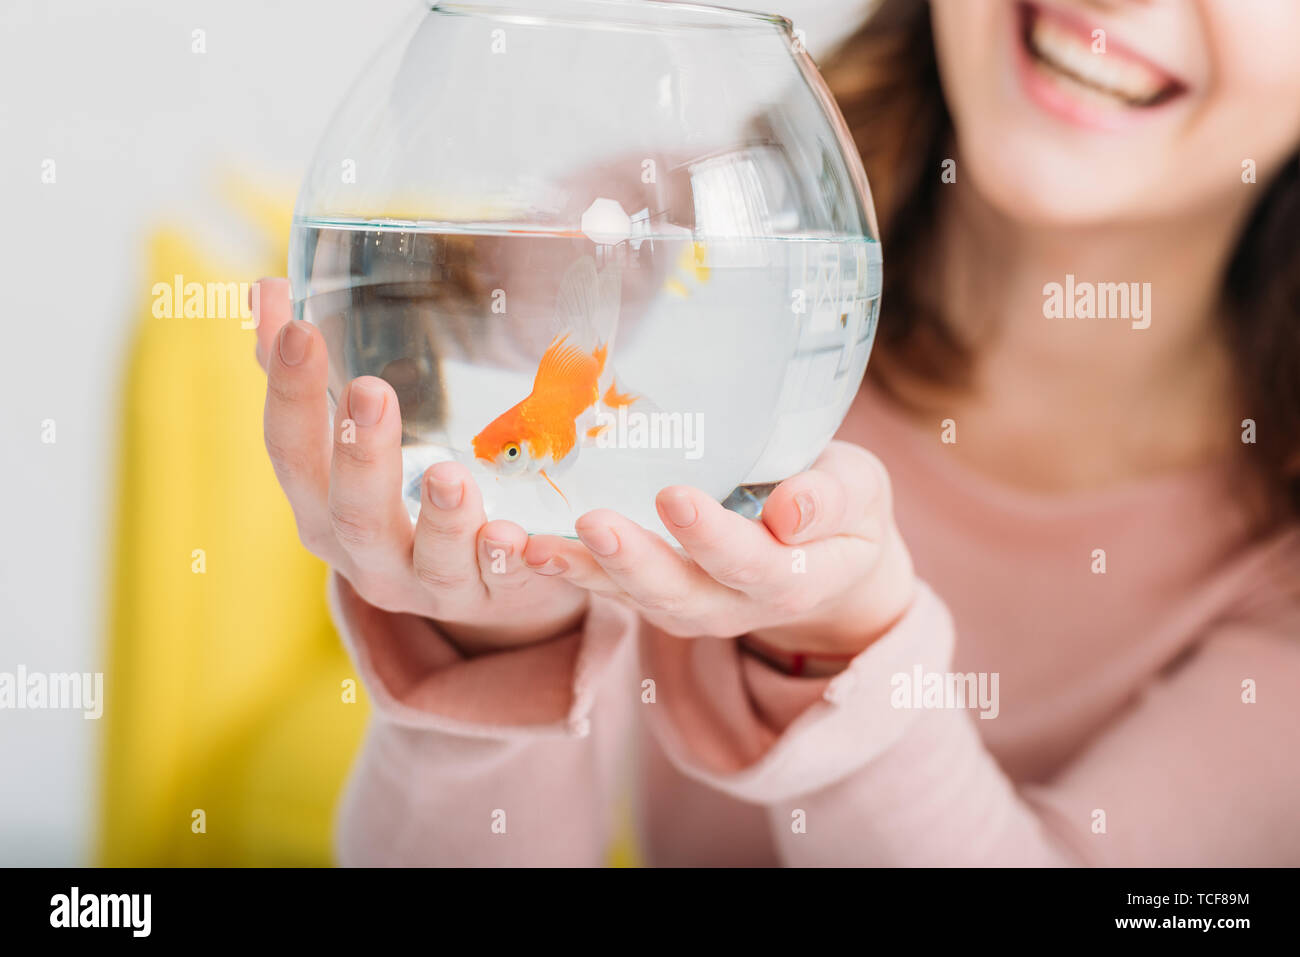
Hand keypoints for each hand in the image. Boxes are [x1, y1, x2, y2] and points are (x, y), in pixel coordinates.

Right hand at [252, 278, 587, 654]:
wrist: (474, 589)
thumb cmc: (396, 501)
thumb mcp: (346, 447)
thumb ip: (307, 377)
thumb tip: (267, 287)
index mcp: (320, 510)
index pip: (290, 452)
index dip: (288, 395)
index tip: (300, 328)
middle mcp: (366, 556)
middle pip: (353, 514)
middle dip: (360, 454)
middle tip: (371, 390)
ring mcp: (430, 585)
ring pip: (431, 561)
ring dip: (441, 518)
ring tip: (450, 475)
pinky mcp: (491, 596)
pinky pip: (500, 582)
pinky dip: (506, 561)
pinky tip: (514, 535)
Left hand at [521, 441, 914, 661]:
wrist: (824, 552)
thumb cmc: (843, 506)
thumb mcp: (861, 490)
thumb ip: (834, 499)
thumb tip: (793, 511)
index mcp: (792, 577)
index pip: (752, 563)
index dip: (712, 537)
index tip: (674, 495)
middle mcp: (733, 604)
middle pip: (679, 594)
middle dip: (633, 561)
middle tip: (592, 521)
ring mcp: (688, 606)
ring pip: (632, 598)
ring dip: (581, 572)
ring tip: (532, 542)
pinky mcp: (653, 594)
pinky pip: (607, 587)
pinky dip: (565, 568)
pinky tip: (521, 542)